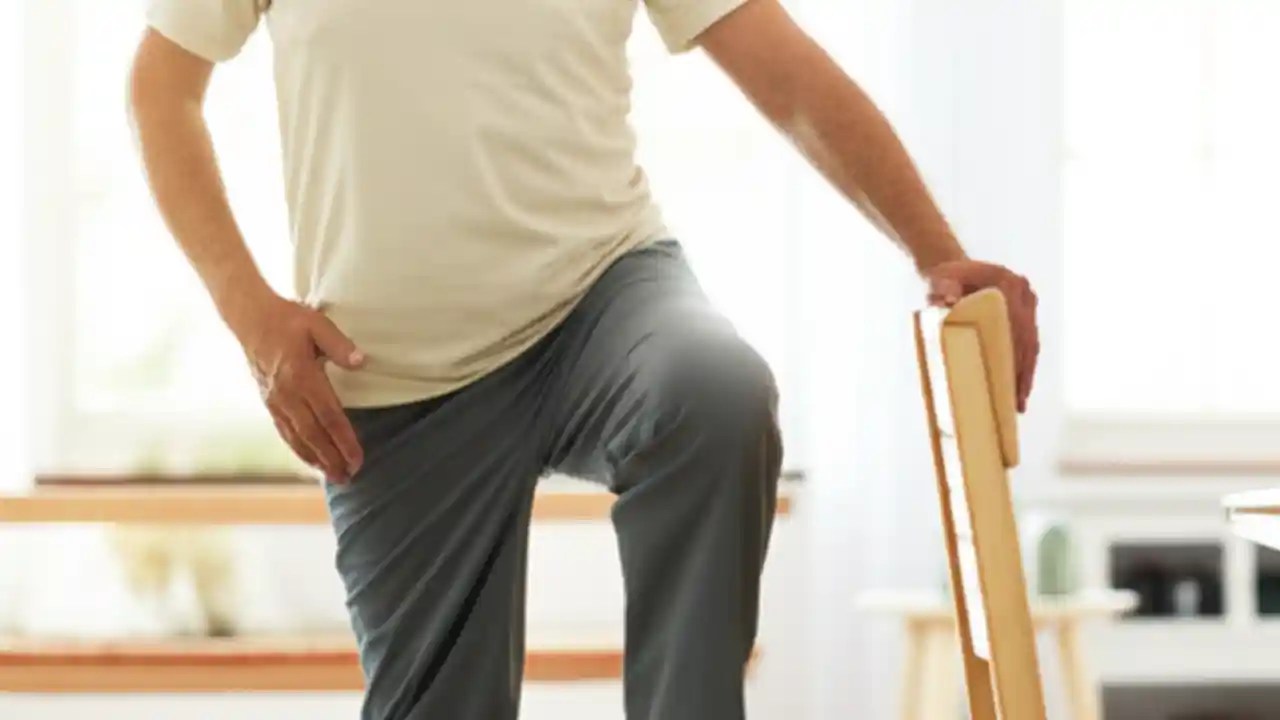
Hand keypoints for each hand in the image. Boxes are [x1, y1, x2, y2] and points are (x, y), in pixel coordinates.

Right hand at [230, 293, 365, 482]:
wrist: (250, 319)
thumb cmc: (289, 319)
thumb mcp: (318, 323)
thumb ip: (340, 345)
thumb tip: (361, 362)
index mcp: (302, 376)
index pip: (329, 416)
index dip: (344, 440)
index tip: (357, 458)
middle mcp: (288, 394)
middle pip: (313, 434)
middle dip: (332, 458)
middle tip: (350, 477)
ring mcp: (276, 401)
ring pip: (297, 438)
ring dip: (316, 460)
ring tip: (334, 477)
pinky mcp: (269, 402)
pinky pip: (285, 432)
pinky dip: (298, 449)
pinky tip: (310, 460)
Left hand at [924, 259, 1039, 412]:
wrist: (950, 270)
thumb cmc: (940, 278)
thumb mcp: (937, 280)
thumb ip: (942, 288)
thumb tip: (949, 300)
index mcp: (1007, 281)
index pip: (1014, 322)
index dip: (1014, 351)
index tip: (1009, 376)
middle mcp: (1023, 291)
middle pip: (1027, 337)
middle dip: (1023, 372)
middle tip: (1016, 403)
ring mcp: (1027, 303)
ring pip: (1031, 344)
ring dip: (1026, 374)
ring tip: (1019, 404)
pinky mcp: (1025, 314)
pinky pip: (1028, 344)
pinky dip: (1023, 367)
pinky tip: (1018, 390)